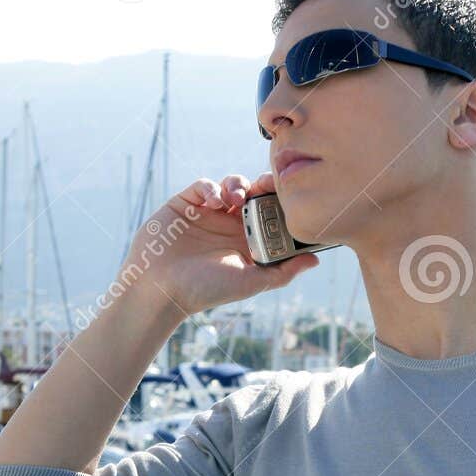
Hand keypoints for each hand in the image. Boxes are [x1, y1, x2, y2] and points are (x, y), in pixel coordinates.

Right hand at [121, 172, 321, 318]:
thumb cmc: (205, 290)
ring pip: (230, 184)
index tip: (289, 196)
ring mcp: (207, 212)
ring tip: (238, 198)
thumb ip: (282, 272)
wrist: (161, 288)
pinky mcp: (185, 203)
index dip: (279, 201)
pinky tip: (215, 202)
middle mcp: (229, 224)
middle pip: (253, 192)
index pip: (270, 212)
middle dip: (262, 185)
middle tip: (268, 184)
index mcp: (246, 240)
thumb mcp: (249, 282)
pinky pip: (204, 185)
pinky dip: (212, 187)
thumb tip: (315, 260)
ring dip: (238, 184)